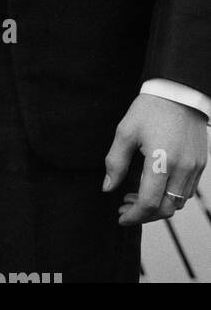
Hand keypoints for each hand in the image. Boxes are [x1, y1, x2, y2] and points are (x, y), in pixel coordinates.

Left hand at [104, 93, 206, 225]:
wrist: (178, 92)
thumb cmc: (149, 109)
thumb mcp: (125, 132)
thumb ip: (115, 162)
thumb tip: (107, 188)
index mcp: (161, 161)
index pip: (149, 202)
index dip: (133, 215)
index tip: (120, 217)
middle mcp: (183, 169)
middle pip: (166, 209)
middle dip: (144, 215)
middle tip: (124, 207)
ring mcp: (195, 168)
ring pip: (178, 203)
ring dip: (157, 207)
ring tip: (135, 197)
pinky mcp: (201, 164)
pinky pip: (187, 191)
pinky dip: (170, 196)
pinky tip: (154, 187)